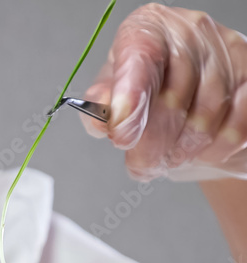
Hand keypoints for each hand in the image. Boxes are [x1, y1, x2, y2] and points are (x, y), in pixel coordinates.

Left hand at [83, 4, 246, 181]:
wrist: (193, 104)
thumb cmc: (150, 95)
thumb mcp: (117, 97)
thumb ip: (104, 106)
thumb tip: (102, 116)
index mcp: (148, 29)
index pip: (140, 56)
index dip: (130, 99)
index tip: (122, 133)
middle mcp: (189, 30)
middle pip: (174, 91)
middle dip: (154, 139)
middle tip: (142, 162)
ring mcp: (227, 48)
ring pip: (208, 111)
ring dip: (185, 147)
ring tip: (169, 158)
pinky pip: (238, 120)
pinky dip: (216, 146)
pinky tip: (199, 151)